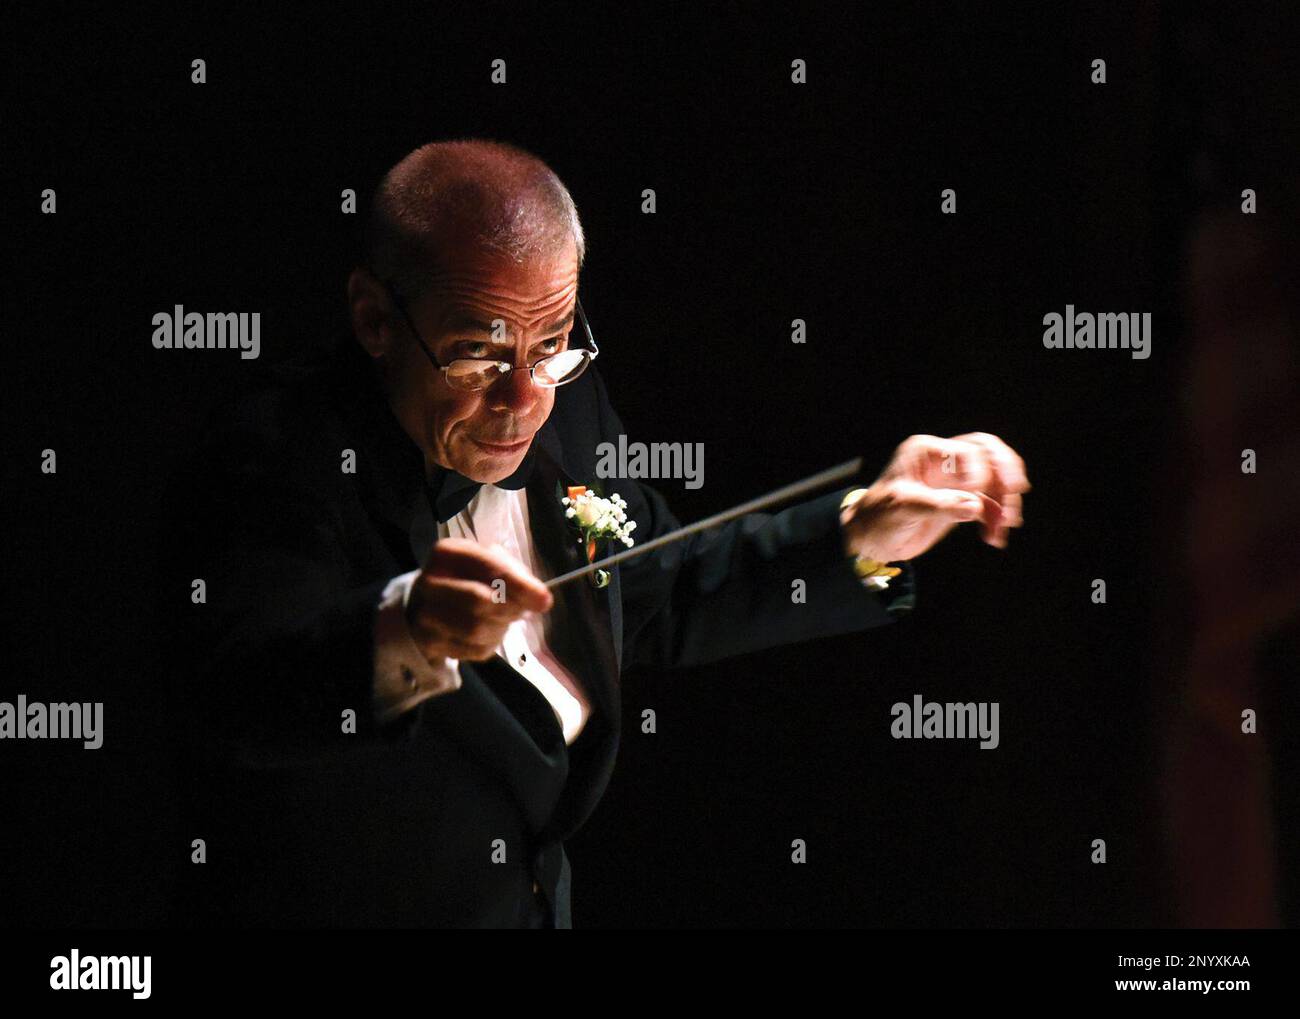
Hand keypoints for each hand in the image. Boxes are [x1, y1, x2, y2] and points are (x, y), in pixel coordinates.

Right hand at [405, 537, 553, 663]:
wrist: (429, 606)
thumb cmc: (467, 580)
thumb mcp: (489, 564)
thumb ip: (516, 575)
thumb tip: (541, 599)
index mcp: (448, 553)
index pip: (487, 567)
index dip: (518, 585)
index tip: (543, 600)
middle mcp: (429, 582)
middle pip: (479, 601)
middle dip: (509, 609)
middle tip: (520, 612)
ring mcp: (425, 615)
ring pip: (476, 630)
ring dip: (500, 628)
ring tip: (501, 620)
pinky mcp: (429, 643)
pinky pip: (472, 650)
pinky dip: (490, 644)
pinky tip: (486, 634)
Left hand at [841, 432, 1029, 561]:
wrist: (870, 540)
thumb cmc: (878, 517)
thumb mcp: (902, 509)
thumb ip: (937, 506)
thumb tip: (974, 506)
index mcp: (927, 452)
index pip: (966, 451)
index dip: (979, 470)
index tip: (976, 495)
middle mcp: (944, 461)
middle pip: (989, 455)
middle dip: (1005, 473)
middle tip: (1014, 492)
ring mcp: (954, 481)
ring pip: (994, 481)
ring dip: (1004, 502)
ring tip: (1006, 525)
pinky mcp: (960, 502)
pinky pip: (988, 505)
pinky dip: (996, 520)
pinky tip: (995, 538)